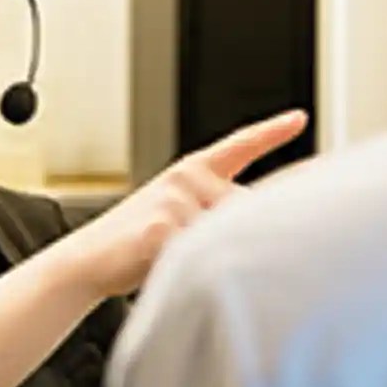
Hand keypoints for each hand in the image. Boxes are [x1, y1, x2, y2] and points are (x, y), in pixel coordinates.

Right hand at [61, 109, 308, 297]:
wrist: (88, 260)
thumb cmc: (136, 245)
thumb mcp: (177, 217)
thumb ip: (215, 213)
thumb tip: (261, 224)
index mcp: (191, 172)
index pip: (239, 146)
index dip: (271, 133)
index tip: (298, 118)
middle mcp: (186, 178)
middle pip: (247, 206)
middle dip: (241, 235)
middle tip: (198, 251)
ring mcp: (175, 198)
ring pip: (228, 232)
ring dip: (212, 256)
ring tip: (173, 260)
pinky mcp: (164, 224)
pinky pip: (201, 252)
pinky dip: (192, 268)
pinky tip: (165, 265)